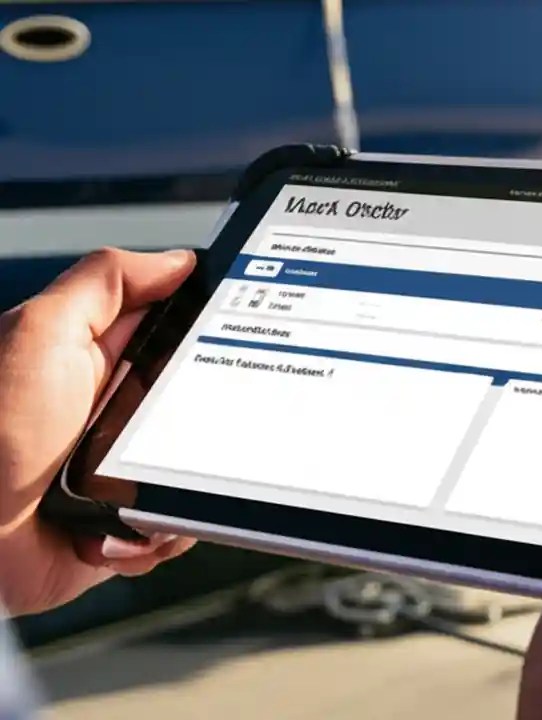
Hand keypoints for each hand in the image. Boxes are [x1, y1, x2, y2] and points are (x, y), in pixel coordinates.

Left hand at [0, 248, 198, 615]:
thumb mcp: (42, 334)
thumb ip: (106, 283)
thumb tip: (179, 261)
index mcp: (96, 358)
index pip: (176, 328)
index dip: (213, 326)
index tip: (243, 331)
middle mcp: (112, 412)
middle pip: (202, 402)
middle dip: (213, 418)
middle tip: (188, 428)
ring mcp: (121, 472)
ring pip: (200, 469)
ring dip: (186, 486)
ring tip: (141, 494)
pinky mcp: (123, 525)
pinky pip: (177, 525)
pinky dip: (163, 533)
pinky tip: (125, 531)